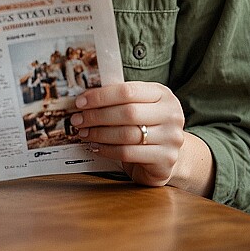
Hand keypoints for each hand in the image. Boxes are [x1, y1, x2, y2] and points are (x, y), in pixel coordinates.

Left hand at [69, 81, 185, 187]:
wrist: (169, 154)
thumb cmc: (147, 125)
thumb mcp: (140, 105)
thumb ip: (119, 99)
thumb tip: (85, 98)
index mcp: (162, 94)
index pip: (127, 91)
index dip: (101, 96)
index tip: (81, 102)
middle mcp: (171, 114)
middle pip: (127, 112)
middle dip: (97, 116)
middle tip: (78, 119)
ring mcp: (171, 138)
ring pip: (126, 134)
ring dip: (99, 134)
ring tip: (84, 133)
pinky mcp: (165, 159)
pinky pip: (129, 153)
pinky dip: (107, 150)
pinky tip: (96, 147)